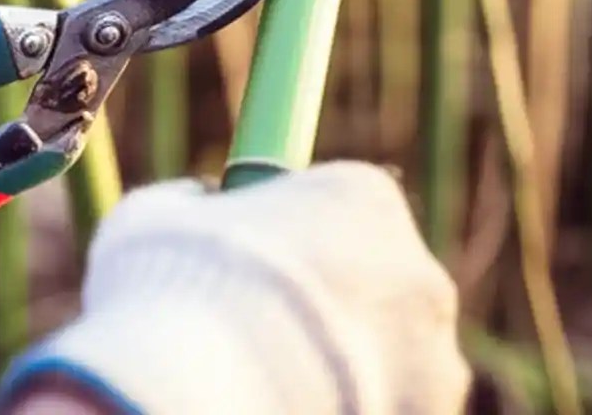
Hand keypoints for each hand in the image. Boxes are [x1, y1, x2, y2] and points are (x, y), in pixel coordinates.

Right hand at [0, 162, 468, 414]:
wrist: (198, 396)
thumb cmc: (174, 292)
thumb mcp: (157, 219)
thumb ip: (193, 204)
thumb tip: (195, 204)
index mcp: (364, 197)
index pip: (339, 204)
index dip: (290, 235)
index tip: (248, 263)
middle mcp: (419, 270)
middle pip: (372, 282)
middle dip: (324, 307)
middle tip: (255, 334)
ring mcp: (434, 356)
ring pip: (383, 356)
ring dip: (336, 366)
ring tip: (265, 383)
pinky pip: (384, 406)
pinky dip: (342, 407)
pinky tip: (283, 409)